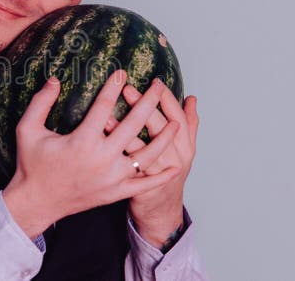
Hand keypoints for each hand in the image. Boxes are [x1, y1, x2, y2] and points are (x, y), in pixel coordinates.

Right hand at [2, 70, 180, 238]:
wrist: (37, 202)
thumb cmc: (32, 164)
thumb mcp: (27, 129)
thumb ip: (40, 102)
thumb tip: (54, 79)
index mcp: (82, 141)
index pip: (104, 107)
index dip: (114, 87)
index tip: (123, 72)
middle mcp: (101, 158)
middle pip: (133, 124)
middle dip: (148, 101)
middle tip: (158, 85)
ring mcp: (112, 178)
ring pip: (147, 154)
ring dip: (163, 136)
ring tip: (176, 121)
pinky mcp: (116, 193)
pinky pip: (144, 184)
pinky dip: (162, 176)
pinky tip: (176, 165)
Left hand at [104, 79, 198, 247]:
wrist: (162, 212)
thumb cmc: (170, 174)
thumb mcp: (185, 150)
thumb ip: (189, 123)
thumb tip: (192, 98)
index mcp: (185, 145)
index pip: (177, 116)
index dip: (166, 98)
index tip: (155, 81)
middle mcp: (175, 158)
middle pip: (160, 127)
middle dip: (143, 106)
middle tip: (128, 88)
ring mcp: (157, 173)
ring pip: (142, 147)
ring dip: (125, 127)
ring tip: (108, 112)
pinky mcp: (139, 187)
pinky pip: (126, 166)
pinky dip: (115, 152)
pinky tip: (102, 138)